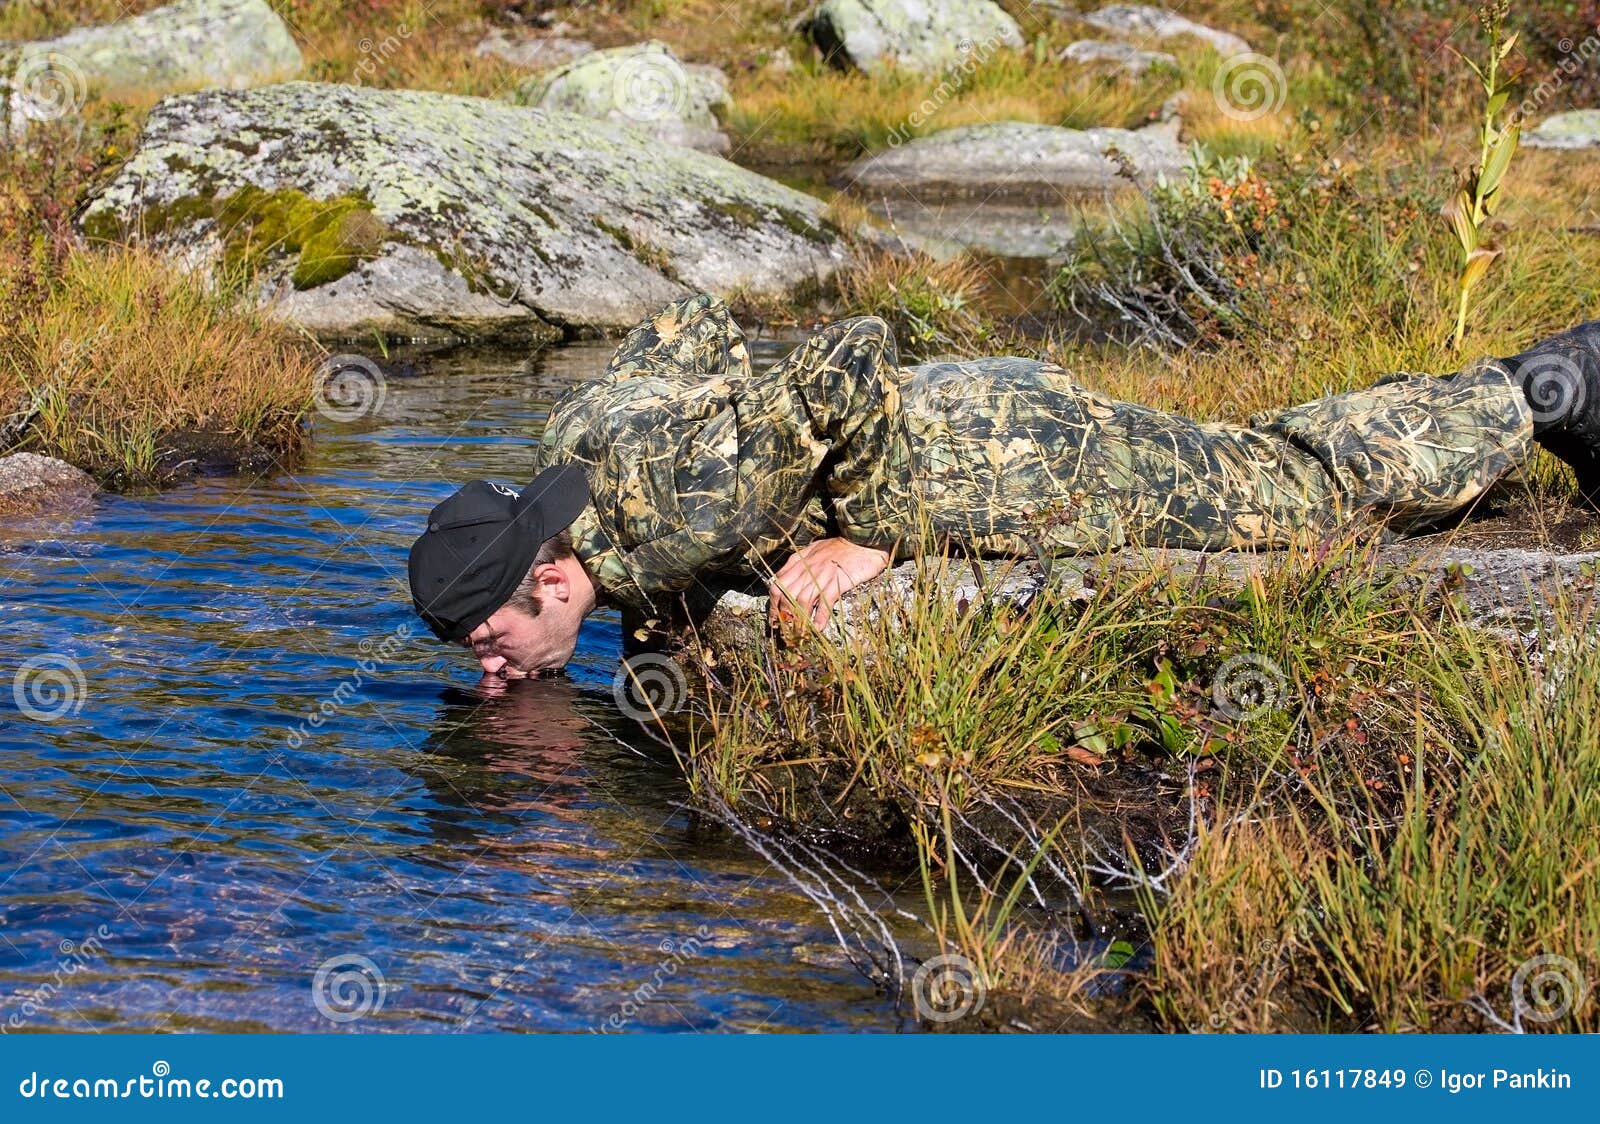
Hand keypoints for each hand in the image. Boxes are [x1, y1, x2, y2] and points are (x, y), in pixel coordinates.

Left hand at [769, 537, 891, 628]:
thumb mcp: (813, 549)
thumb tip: (785, 576)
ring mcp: (821, 576)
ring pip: (802, 602)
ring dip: (799, 620)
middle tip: (785, 632)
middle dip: (783, 616)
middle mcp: (806, 570)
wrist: (862, 540)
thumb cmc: (840, 546)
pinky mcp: (836, 583)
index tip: (775, 619)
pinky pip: (824, 604)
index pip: (777, 584)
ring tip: (799, 635)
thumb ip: (799, 561)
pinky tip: (818, 629)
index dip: (773, 604)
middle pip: (786, 596)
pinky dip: (819, 618)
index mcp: (798, 561)